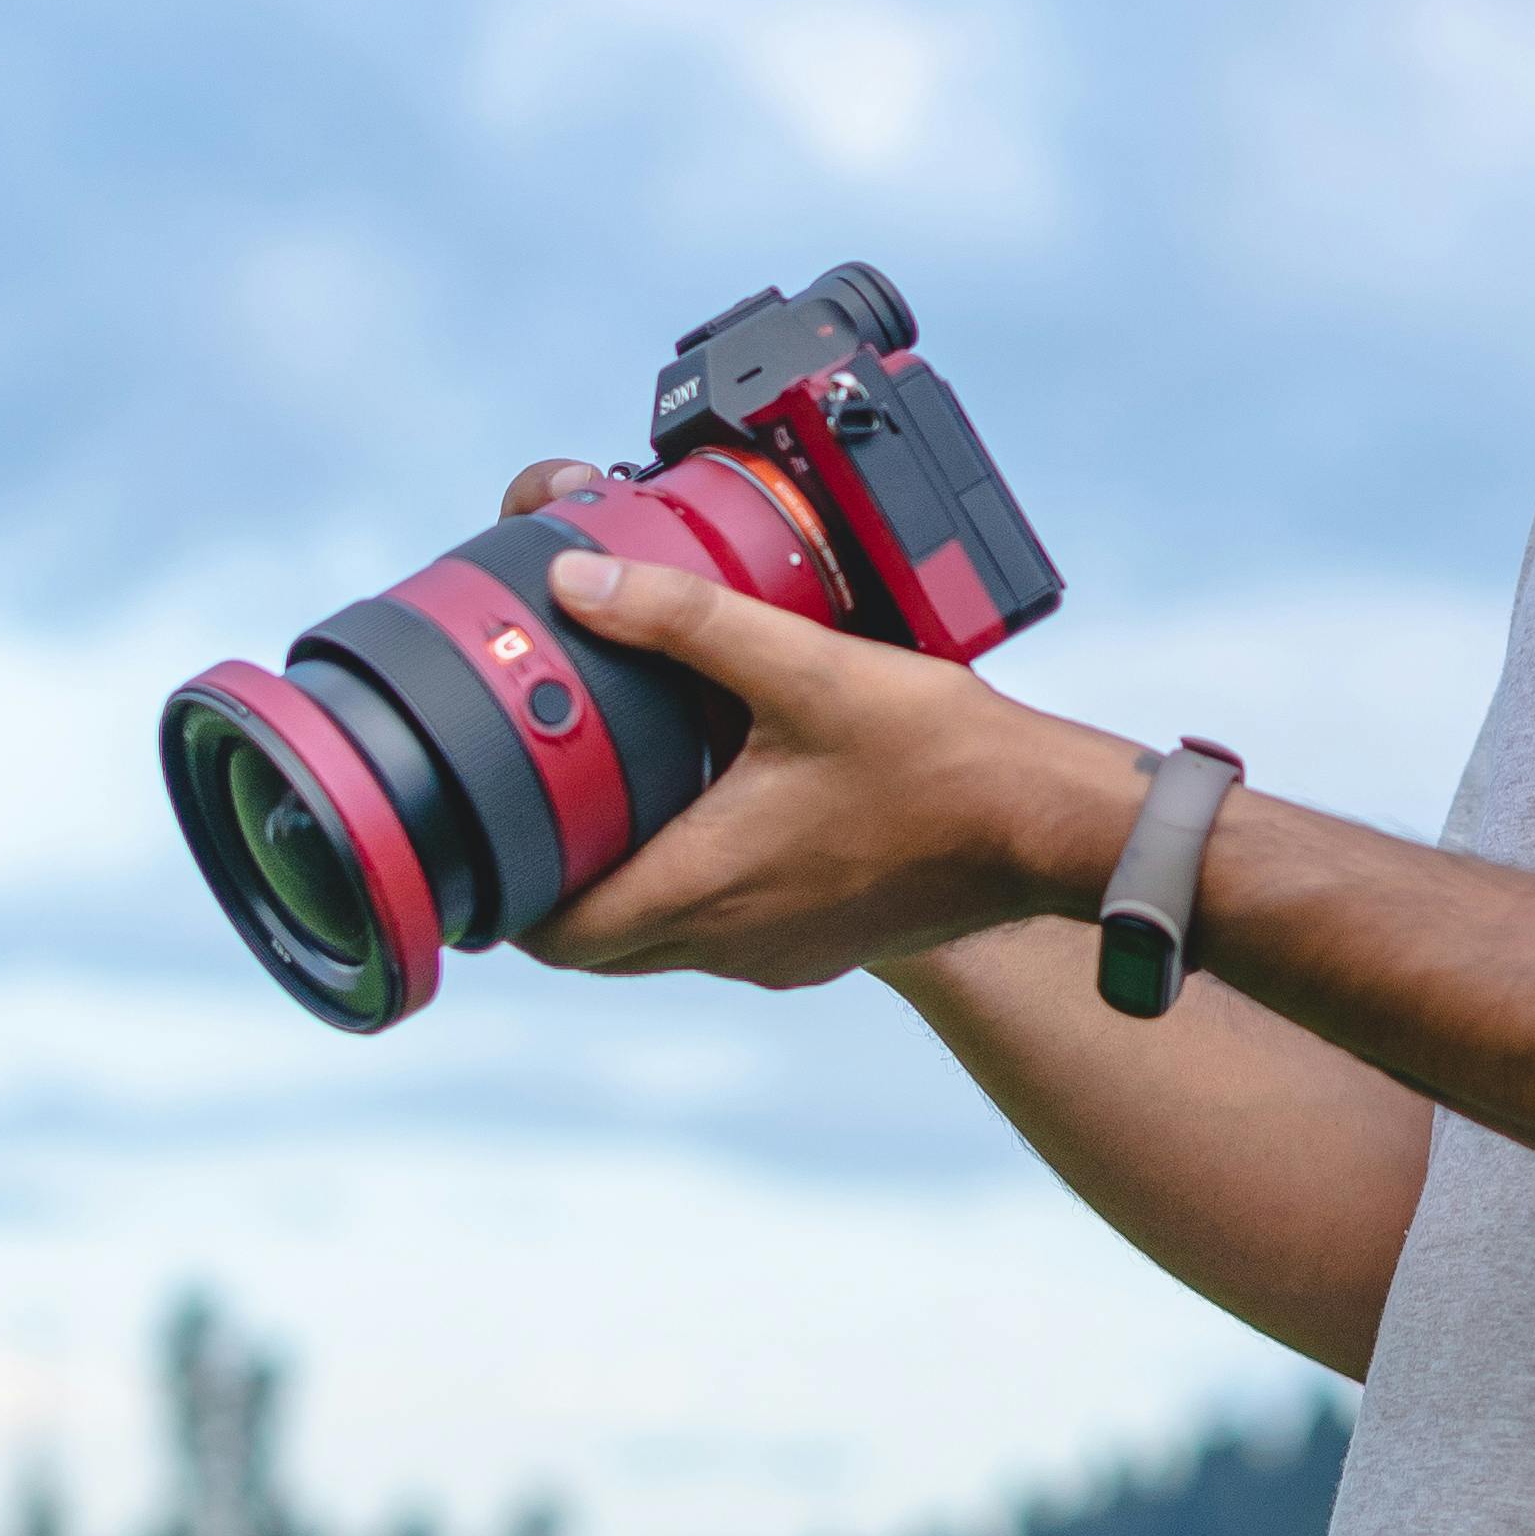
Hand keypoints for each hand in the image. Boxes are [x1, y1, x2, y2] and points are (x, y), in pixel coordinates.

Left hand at [510, 539, 1148, 993]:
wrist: (1047, 826)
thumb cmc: (940, 757)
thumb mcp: (805, 666)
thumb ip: (686, 618)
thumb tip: (576, 580)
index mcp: (708, 885)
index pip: (558, 935)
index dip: (506, 899)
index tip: (487, 846)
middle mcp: (731, 941)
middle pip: (599, 947)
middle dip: (557, 891)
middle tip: (543, 810)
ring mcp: (780, 955)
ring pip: (663, 942)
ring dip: (632, 887)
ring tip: (625, 802)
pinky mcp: (823, 947)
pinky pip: (727, 936)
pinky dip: (700, 892)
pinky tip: (725, 818)